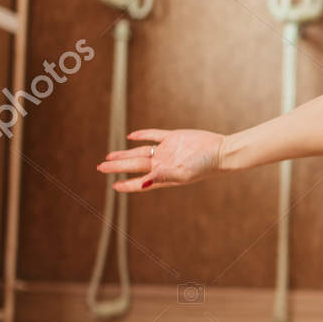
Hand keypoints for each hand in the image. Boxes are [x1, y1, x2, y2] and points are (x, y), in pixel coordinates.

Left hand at [97, 129, 223, 192]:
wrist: (221, 151)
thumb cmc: (204, 166)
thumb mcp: (182, 173)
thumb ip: (161, 177)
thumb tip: (143, 184)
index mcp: (164, 176)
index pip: (140, 182)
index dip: (127, 185)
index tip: (114, 186)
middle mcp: (163, 164)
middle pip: (135, 165)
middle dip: (117, 167)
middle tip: (101, 167)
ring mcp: (168, 151)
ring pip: (141, 152)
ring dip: (125, 153)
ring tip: (110, 155)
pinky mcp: (174, 138)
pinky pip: (154, 136)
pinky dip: (142, 135)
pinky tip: (131, 136)